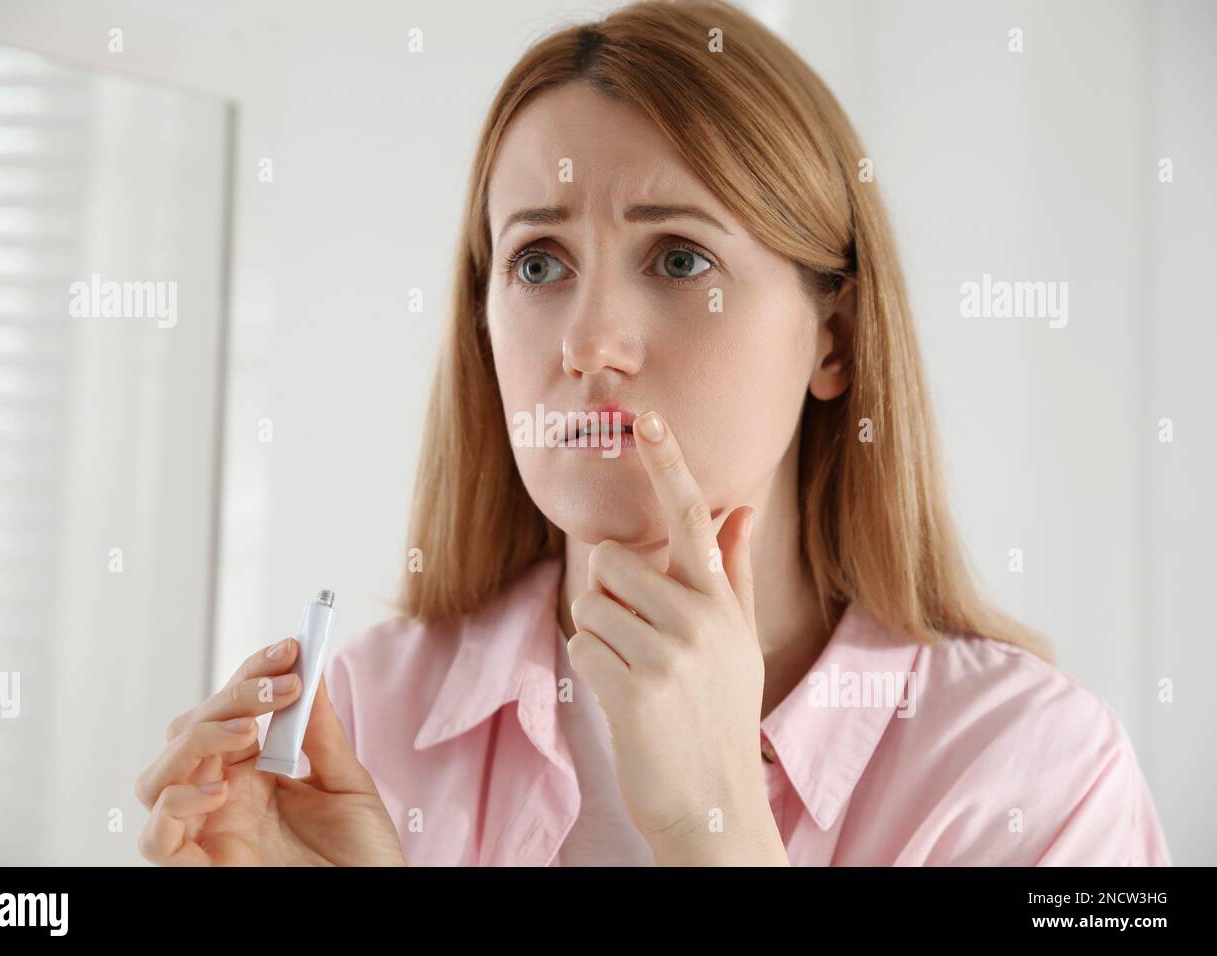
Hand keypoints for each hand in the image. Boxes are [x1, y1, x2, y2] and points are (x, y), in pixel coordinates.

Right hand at [135, 638, 404, 865]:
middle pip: (188, 734)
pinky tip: (221, 790)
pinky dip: (176, 805)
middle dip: (229, 697)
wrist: (371, 907)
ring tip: (247, 728)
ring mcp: (205, 835)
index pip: (232, 710)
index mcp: (252, 775)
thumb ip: (321, 734)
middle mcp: (220, 800)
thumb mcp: (348, 786)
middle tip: (280, 685)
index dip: (253, 675)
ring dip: (196, 741)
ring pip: (157, 778)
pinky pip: (155, 839)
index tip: (290, 648)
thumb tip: (308, 669)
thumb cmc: (362, 860)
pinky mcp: (198, 871)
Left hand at [566, 410, 787, 865]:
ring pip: (591, 604)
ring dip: (600, 637)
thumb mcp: (739, 639)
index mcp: (721, 600)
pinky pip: (581, 648)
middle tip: (638, 639)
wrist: (712, 801)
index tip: (646, 419)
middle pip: (610, 561)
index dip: (668, 465)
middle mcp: (699, 618)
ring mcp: (667, 653)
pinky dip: (592, 671)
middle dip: (610, 595)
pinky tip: (625, 699)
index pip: (690, 516)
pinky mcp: (633, 688)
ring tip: (636, 673)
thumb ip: (735, 569)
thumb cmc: (719, 711)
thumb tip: (739, 506)